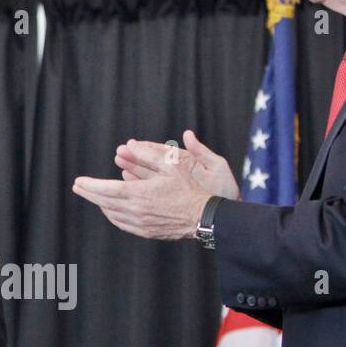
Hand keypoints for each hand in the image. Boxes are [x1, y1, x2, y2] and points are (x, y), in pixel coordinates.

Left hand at [72, 137, 214, 240]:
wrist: (202, 216)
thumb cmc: (188, 188)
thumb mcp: (170, 165)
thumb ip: (148, 155)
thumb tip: (128, 146)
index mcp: (140, 193)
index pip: (107, 190)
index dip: (91, 186)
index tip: (78, 181)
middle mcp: (137, 211)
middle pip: (104, 203)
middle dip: (89, 194)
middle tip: (79, 187)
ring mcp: (140, 224)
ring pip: (111, 214)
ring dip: (100, 204)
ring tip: (94, 195)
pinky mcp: (145, 232)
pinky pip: (121, 223)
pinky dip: (112, 215)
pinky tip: (110, 209)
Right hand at [116, 130, 239, 200]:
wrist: (227, 212)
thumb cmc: (225, 190)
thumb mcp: (217, 167)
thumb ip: (201, 151)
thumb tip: (187, 134)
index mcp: (187, 163)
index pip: (163, 153)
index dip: (147, 148)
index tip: (131, 144)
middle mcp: (178, 174)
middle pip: (152, 164)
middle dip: (135, 158)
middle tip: (118, 154)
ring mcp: (172, 187)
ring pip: (148, 177)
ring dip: (133, 170)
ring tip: (119, 164)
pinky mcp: (169, 199)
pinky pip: (151, 191)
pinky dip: (139, 186)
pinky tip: (127, 182)